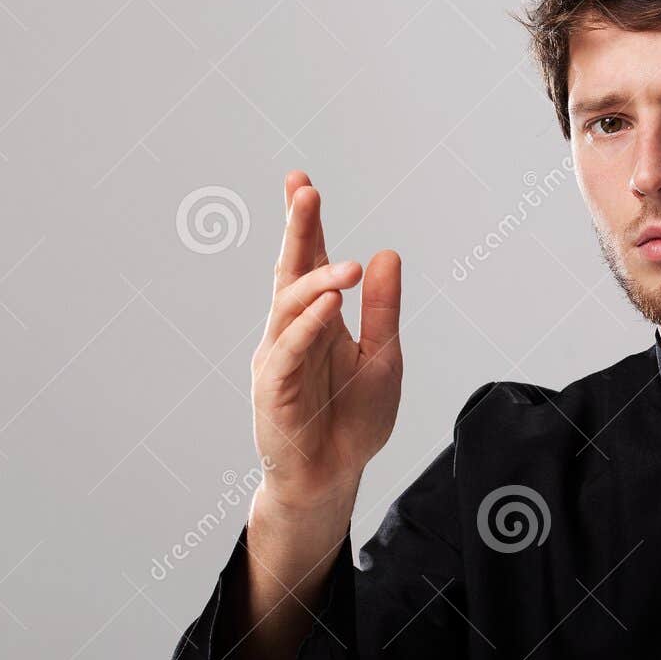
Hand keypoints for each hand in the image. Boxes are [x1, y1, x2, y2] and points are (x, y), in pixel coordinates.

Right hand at [249, 170, 401, 510]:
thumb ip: (382, 309)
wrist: (333, 477)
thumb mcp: (383, 357)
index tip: (302, 183)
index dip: (305, 224)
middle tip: (303, 190)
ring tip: (343, 264)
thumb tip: (386, 254)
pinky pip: (290, 350)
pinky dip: (308, 325)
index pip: (310, 263)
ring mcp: (279, 357)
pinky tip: (328, 304)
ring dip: (316, 282)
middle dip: (296, 231)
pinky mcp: (275, 389)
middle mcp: (293, 331)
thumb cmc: (353, 419)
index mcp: (319, 320)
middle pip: (292, 272)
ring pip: (290, 307)